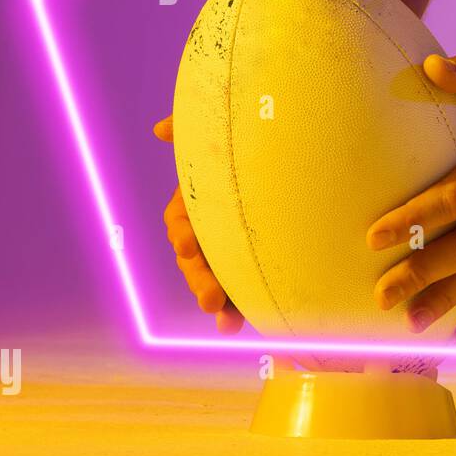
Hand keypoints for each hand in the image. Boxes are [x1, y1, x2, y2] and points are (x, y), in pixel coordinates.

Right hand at [153, 116, 244, 334]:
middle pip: (195, 262)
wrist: (294, 162)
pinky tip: (238, 326)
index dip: (184, 233)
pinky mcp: (252, 267)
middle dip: (200, 280)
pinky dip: (237, 310)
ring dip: (217, 302)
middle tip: (211, 298)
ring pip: (213, 281)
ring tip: (226, 321)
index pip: (182, 221)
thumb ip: (192, 130)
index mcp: (199, 201)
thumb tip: (161, 128)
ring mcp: (229, 251)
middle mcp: (210, 229)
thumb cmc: (248, 147)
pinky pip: (240, 292)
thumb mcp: (221, 135)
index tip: (191, 245)